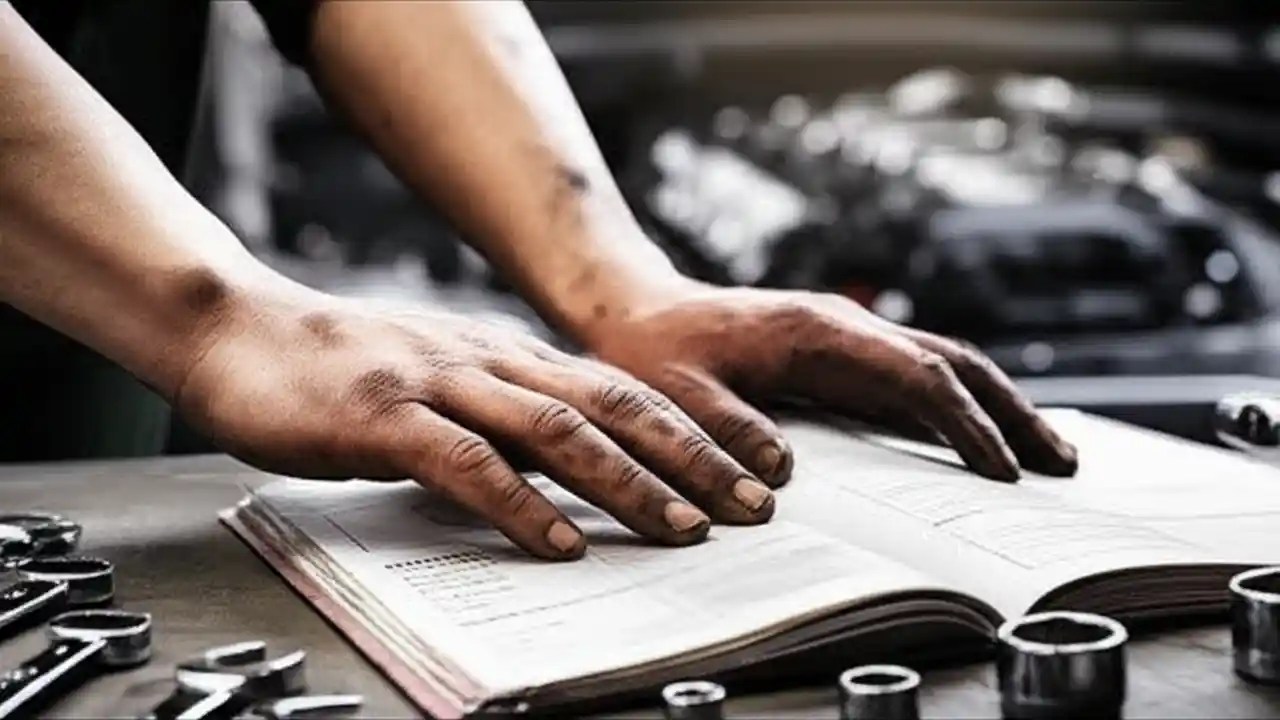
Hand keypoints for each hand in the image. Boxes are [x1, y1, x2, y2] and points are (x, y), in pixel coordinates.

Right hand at [172, 288, 775, 559]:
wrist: (242, 330)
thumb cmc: (343, 365)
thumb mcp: (443, 377)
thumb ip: (503, 409)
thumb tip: (572, 458)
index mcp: (508, 354)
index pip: (622, 390)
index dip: (692, 431)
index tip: (747, 470)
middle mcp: (489, 361)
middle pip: (612, 406)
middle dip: (689, 459)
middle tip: (748, 504)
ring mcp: (439, 384)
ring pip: (556, 431)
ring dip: (627, 483)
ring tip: (680, 528)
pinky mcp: (384, 417)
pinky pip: (468, 463)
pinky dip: (522, 505)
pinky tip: (560, 542)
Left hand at [590, 283, 1077, 483]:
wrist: (632, 309)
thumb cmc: (651, 351)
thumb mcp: (672, 396)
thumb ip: (721, 432)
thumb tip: (779, 482)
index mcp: (817, 332)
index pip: (916, 375)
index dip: (964, 424)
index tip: (1001, 472)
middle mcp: (844, 326)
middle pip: (952, 362)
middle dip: (1009, 412)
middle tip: (1059, 465)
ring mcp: (845, 336)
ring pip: (943, 364)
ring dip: (995, 406)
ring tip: (1044, 454)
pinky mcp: (837, 352)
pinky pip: (914, 375)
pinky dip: (957, 405)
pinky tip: (974, 437)